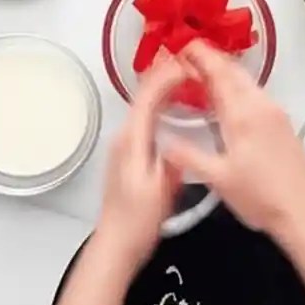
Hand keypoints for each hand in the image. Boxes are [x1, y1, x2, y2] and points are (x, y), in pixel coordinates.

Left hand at [95, 57, 184, 266]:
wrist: (116, 244)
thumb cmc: (136, 222)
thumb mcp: (159, 193)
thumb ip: (170, 165)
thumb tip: (181, 143)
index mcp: (132, 142)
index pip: (147, 98)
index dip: (167, 76)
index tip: (188, 63)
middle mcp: (125, 139)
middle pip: (143, 96)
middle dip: (165, 75)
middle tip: (189, 60)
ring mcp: (125, 146)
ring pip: (145, 106)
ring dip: (163, 88)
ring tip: (185, 74)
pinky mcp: (130, 156)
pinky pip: (146, 119)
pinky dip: (160, 105)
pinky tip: (173, 106)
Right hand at [163, 41, 304, 236]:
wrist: (303, 212)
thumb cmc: (260, 197)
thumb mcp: (218, 178)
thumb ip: (188, 156)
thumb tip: (162, 142)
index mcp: (243, 114)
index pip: (219, 72)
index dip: (201, 56)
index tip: (183, 45)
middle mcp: (262, 106)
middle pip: (235, 72)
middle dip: (212, 60)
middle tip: (189, 57)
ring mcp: (276, 114)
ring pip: (247, 83)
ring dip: (225, 75)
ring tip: (203, 77)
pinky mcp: (283, 125)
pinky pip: (256, 95)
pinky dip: (237, 89)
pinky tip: (228, 102)